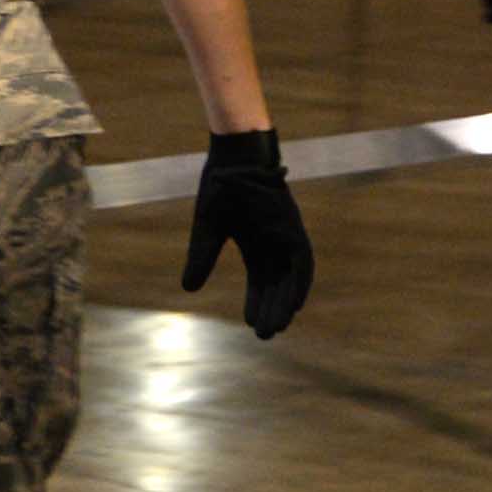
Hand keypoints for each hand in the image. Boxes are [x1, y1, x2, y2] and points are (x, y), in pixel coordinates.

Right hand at [183, 129, 311, 338]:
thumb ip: (200, 258)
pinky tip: (293, 303)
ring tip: (278, 326)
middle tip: (267, 336)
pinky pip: (302, 260)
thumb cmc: (221, 186)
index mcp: (256, 244)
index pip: (261, 281)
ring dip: (286, 302)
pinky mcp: (294, 226)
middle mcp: (275, 242)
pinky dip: (300, 282)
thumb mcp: (207, 229)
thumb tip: (188, 290)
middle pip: (278, 284)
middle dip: (273, 310)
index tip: (252, 326)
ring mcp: (286, 234)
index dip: (257, 303)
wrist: (234, 155)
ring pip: (292, 277)